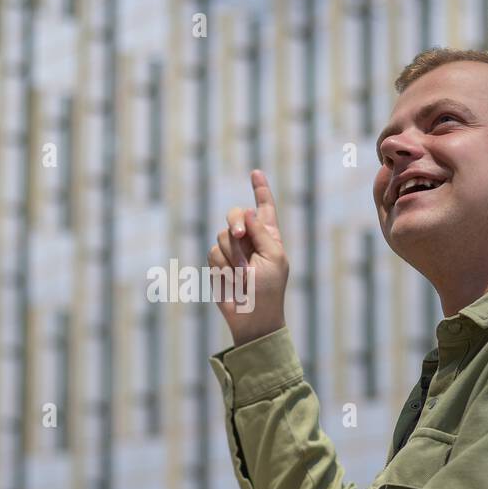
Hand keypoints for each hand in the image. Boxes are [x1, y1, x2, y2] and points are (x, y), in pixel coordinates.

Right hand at [209, 169, 288, 346]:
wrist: (252, 316)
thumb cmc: (269, 290)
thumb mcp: (274, 258)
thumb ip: (261, 233)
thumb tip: (247, 211)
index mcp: (269, 236)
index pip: (264, 207)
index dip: (260, 189)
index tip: (255, 172)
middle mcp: (249, 239)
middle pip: (236, 214)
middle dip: (235, 221)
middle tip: (239, 235)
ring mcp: (232, 251)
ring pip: (222, 235)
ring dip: (232, 255)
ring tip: (242, 275)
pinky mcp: (218, 263)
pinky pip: (213, 252)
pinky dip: (222, 266)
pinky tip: (232, 280)